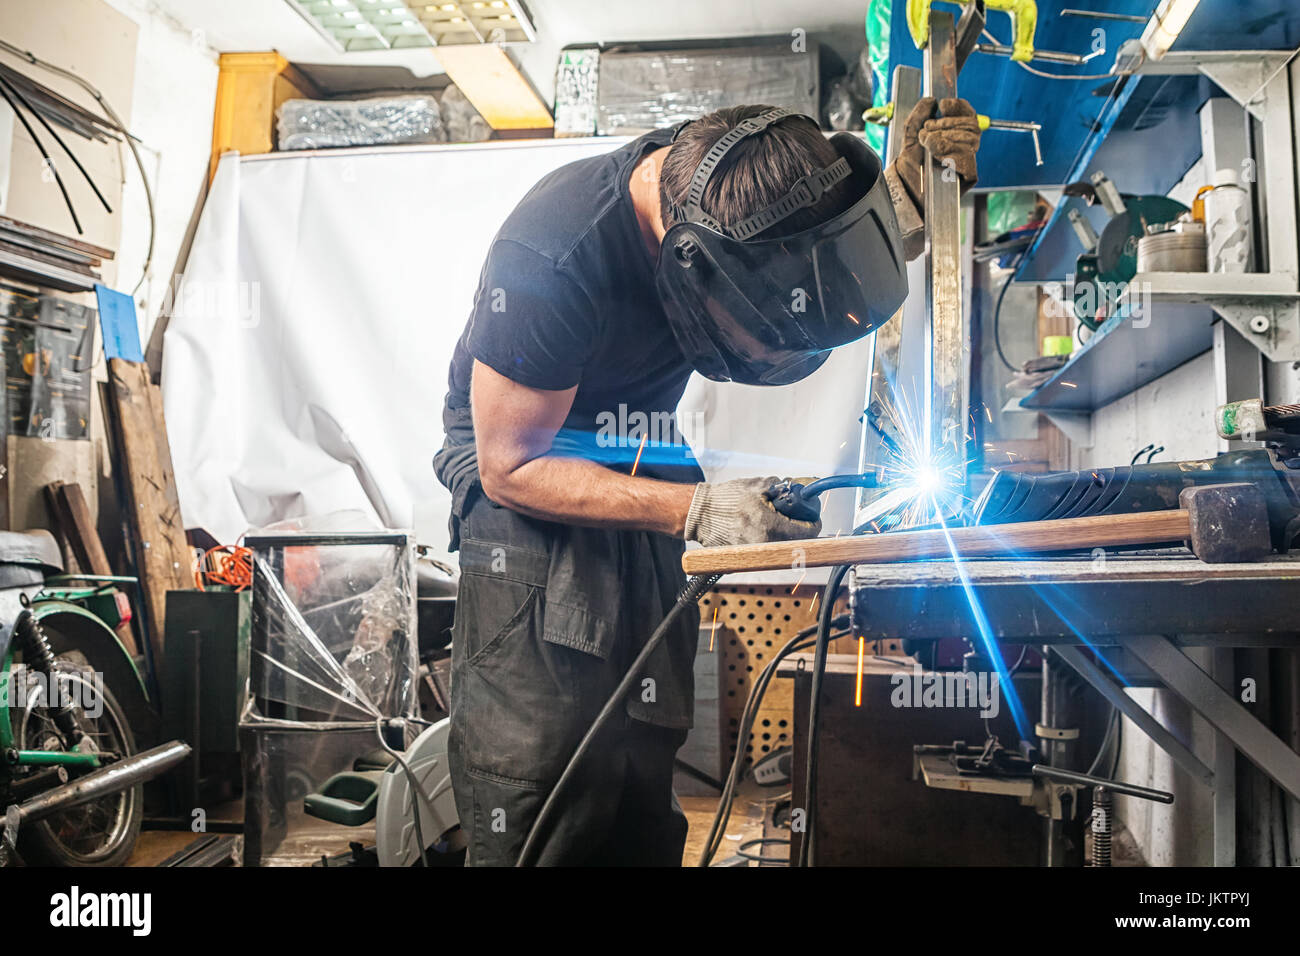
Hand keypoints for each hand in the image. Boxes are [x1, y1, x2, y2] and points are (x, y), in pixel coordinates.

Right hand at [684, 476, 821, 548]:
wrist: (699, 514)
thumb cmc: (724, 501)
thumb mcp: (757, 486)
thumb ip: (781, 487)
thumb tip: (796, 489)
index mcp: (770, 526)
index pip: (807, 532)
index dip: (813, 523)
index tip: (812, 518)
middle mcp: (765, 544)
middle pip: (799, 543)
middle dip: (801, 529)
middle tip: (797, 519)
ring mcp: (755, 554)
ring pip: (784, 549)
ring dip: (787, 537)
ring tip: (778, 523)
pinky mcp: (746, 558)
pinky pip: (768, 553)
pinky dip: (771, 543)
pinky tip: (763, 530)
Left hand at [891, 96, 980, 203]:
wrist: (905, 191)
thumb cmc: (909, 168)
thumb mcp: (908, 138)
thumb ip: (916, 118)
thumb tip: (930, 100)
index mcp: (954, 135)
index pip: (967, 115)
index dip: (959, 107)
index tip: (944, 104)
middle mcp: (963, 147)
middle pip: (972, 126)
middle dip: (947, 124)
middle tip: (928, 129)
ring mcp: (967, 161)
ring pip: (970, 140)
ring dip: (946, 138)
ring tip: (928, 144)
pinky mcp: (968, 177)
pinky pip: (967, 159)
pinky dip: (951, 153)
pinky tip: (938, 156)